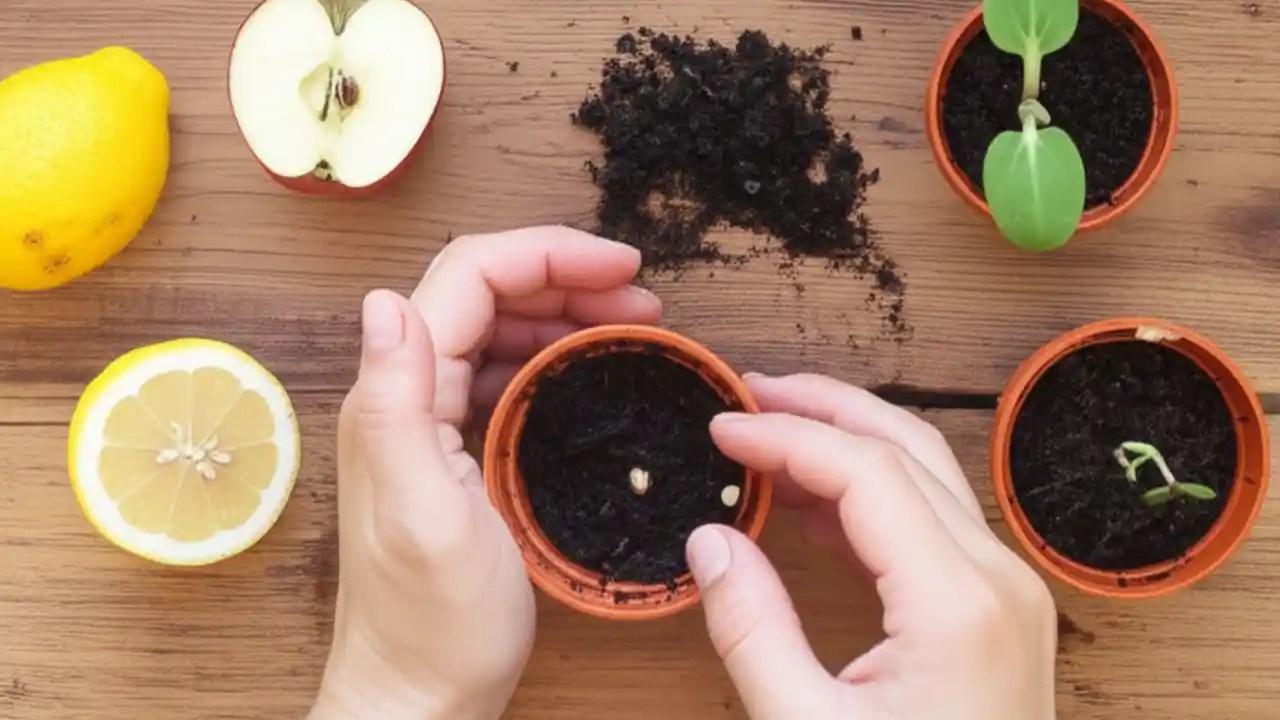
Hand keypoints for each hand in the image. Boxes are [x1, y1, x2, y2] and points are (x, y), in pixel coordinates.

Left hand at [312, 227, 661, 719]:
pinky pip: (505, 377)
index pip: (469, 278)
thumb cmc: (431, 627)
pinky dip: (554, 359)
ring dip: (564, 312)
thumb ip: (396, 406)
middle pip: (486, 292)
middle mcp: (406, 396)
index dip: (548, 254)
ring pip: (498, 330)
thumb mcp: (426, 518)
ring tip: (631, 324)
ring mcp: (430, 424)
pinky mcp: (455, 453)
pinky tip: (592, 372)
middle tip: (640, 298)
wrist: (419, 699)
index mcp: (398, 396)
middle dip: (565, 276)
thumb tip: (382, 301)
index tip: (624, 267)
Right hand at [686, 374, 1055, 719]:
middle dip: (823, 408)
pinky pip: (933, 524)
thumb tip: (712, 541)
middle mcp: (997, 579)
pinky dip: (871, 495)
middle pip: (908, 446)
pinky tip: (812, 504)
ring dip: (848, 443)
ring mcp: (1007, 593)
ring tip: (769, 437)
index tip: (720, 427)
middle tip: (748, 394)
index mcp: (956, 602)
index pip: (866, 471)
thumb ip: (752, 628)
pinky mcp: (998, 613)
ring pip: (926, 475)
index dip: (785, 436)